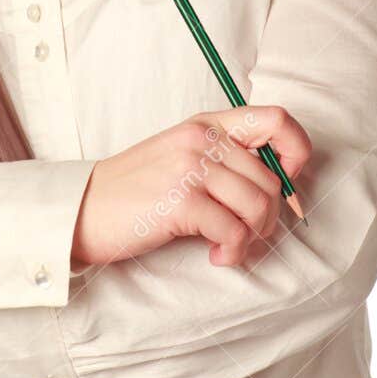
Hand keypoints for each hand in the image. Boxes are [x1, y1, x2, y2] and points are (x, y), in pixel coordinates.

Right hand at [70, 106, 311, 271]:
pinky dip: (233, 252)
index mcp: (206, 124)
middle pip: (271, 179)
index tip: (286, 186)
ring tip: (229, 248)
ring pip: (259, 206)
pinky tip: (216, 256)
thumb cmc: (133, 193)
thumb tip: (282, 190)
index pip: (277, 121)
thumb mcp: (180, 159)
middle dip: (268, 218)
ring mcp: (190, 167)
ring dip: (252, 238)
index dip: (295, 154)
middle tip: (243, 235)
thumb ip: (224, 161)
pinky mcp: (181, 201)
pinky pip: (234, 232)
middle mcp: (201, 139)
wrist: (81, 210)